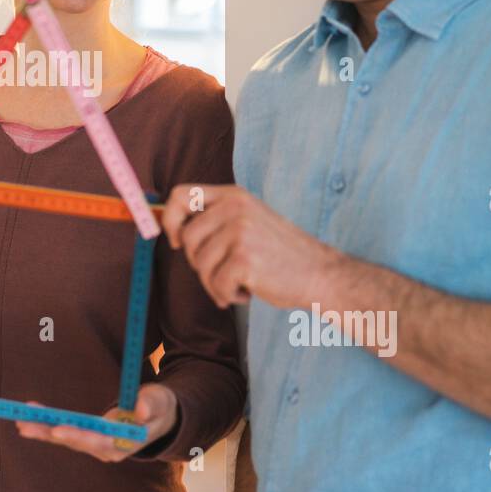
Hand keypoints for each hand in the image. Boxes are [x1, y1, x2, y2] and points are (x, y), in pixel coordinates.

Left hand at [14, 383, 178, 461]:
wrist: (159, 416)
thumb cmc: (159, 406)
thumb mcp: (160, 401)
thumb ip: (151, 404)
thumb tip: (139, 409)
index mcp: (124, 443)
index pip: (97, 442)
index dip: (78, 435)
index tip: (58, 429)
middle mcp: (106, 449)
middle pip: (74, 442)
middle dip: (48, 433)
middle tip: (24, 425)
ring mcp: (96, 445)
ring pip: (65, 438)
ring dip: (42, 429)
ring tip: (19, 420)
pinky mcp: (89, 437)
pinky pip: (65, 431)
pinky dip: (47, 424)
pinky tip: (30, 415)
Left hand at [160, 183, 345, 309]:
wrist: (320, 273)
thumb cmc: (280, 253)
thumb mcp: (249, 220)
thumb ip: (216, 219)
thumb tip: (173, 231)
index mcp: (233, 196)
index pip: (181, 195)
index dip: (170, 220)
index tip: (179, 242)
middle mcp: (235, 209)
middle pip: (188, 238)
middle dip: (199, 263)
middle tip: (222, 272)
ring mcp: (240, 233)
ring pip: (200, 265)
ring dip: (214, 284)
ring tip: (237, 284)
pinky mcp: (245, 260)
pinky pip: (216, 285)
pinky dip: (226, 296)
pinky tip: (246, 293)